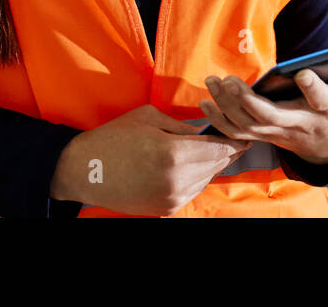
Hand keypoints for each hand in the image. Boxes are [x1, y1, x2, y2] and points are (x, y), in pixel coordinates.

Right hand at [49, 104, 249, 216]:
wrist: (84, 170)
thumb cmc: (114, 137)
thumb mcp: (149, 117)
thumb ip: (182, 127)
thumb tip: (205, 132)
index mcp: (174, 153)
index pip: (218, 148)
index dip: (233, 141)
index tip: (243, 135)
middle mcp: (177, 180)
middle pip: (215, 165)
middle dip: (225, 152)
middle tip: (234, 141)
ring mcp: (171, 198)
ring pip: (205, 180)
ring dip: (211, 166)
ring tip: (213, 151)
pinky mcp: (165, 209)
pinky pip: (191, 191)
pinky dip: (196, 178)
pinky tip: (192, 165)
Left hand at [198, 44, 327, 164]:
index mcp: (326, 111)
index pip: (320, 100)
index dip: (313, 87)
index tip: (302, 71)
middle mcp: (300, 125)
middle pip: (271, 117)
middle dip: (248, 100)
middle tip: (229, 79)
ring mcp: (280, 133)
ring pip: (248, 126)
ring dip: (226, 107)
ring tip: (212, 82)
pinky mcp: (266, 136)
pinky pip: (238, 133)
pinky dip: (219, 121)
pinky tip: (205, 101)